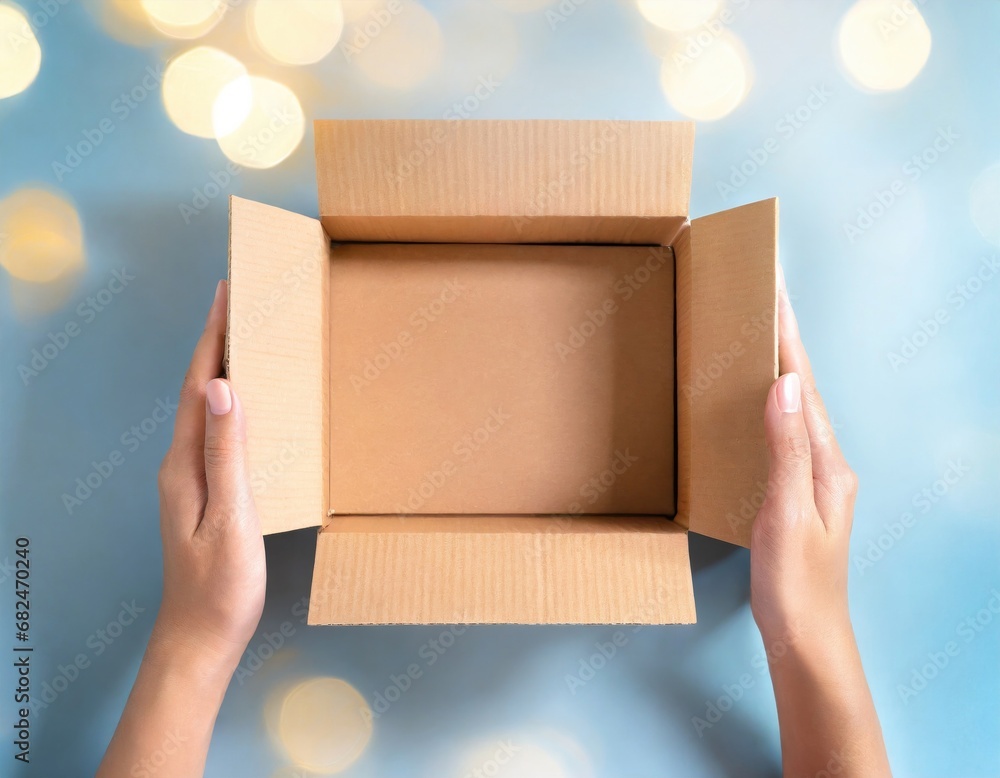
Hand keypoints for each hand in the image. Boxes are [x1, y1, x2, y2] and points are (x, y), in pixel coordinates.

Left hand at [154, 280, 265, 663]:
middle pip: (199, 389)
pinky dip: (234, 405)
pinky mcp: (206, 492)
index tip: (226, 294)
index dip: (212, 338)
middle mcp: (181, 464)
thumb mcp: (231, 517)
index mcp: (184, 464)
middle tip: (242, 303)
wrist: (201, 637)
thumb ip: (226, 453)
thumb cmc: (220, 585)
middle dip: (218, 342)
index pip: (198, 386)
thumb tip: (222, 387)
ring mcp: (190, 479)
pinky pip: (218, 433)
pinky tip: (254, 405)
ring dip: (225, 369)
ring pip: (208, 409)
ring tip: (250, 340)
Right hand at [750, 266, 857, 644]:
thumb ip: (787, 449)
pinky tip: (757, 406)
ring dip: (780, 371)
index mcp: (828, 464)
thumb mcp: (787, 513)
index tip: (776, 297)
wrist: (806, 636)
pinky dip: (771, 407)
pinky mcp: (798, 494)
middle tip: (766, 305)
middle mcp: (828, 465)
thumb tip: (782, 385)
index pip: (804, 389)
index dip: (789, 342)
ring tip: (761, 339)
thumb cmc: (795, 582)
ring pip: (796, 411)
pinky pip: (786, 435)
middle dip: (786, 345)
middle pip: (804, 392)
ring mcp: (815, 480)